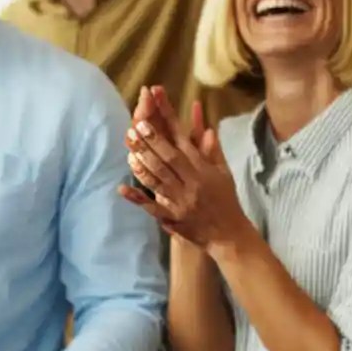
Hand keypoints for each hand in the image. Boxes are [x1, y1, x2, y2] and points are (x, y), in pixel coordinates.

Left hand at [118, 86, 250, 251]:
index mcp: (203, 169)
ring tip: (129, 149)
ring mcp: (181, 201)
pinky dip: (137, 197)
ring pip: (158, 179)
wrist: (229, 234)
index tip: (151, 116)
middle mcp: (192, 183)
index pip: (183, 143)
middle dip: (151, 142)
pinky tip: (122, 188)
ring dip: (142, 163)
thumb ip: (213, 151)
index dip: (167, 129)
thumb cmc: (225, 200)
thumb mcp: (224, 173)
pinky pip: (153, 207)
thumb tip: (208, 129)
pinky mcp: (174, 218)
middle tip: (135, 127)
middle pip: (168, 160)